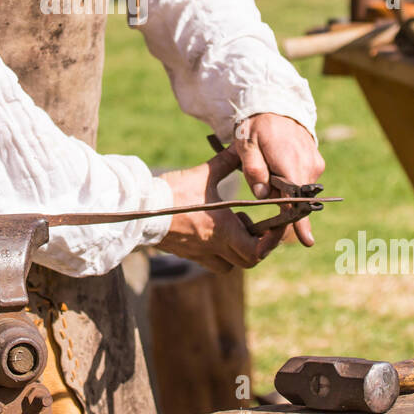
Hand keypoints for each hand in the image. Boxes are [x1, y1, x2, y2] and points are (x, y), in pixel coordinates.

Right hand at [155, 147, 282, 275]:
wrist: (139, 209)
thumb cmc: (172, 192)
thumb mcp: (203, 174)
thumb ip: (226, 161)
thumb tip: (240, 148)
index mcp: (223, 230)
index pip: (258, 250)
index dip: (271, 242)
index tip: (273, 227)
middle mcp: (214, 246)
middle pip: (249, 261)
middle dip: (257, 246)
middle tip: (253, 225)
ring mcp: (200, 253)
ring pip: (230, 265)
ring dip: (237, 252)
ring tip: (233, 228)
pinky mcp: (187, 254)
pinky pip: (211, 261)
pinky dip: (219, 253)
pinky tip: (213, 231)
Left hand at [233, 113, 324, 247]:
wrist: (275, 105)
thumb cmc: (257, 126)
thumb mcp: (246, 145)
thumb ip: (253, 169)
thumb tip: (262, 195)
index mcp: (290, 161)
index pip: (297, 197)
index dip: (299, 220)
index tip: (306, 240)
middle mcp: (308, 164)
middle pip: (299, 198)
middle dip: (285, 207)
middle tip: (267, 203)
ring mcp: (314, 163)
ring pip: (300, 190)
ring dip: (286, 192)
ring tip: (267, 173)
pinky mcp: (316, 162)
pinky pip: (303, 180)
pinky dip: (291, 182)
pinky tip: (277, 170)